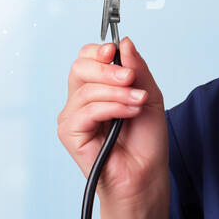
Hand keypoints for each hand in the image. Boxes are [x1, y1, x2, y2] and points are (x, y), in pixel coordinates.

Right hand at [57, 37, 168, 214]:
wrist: (146, 176)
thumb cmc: (146, 142)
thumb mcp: (149, 96)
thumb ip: (137, 69)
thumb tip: (124, 42)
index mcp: (95, 89)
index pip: (86, 59)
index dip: (99, 52)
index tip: (116, 52)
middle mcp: (80, 102)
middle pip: (79, 67)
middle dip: (108, 70)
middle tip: (131, 79)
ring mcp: (72, 117)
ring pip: (86, 89)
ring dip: (118, 92)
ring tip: (138, 102)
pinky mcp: (69, 134)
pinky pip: (86, 110)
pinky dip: (111, 108)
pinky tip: (128, 114)